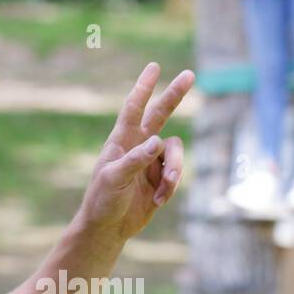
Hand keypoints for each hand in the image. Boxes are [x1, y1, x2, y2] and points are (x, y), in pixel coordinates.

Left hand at [73, 63, 194, 243]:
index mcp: (121, 141)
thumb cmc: (103, 200)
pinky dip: (170, 187)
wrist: (109, 227)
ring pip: (176, 151)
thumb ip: (135, 160)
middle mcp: (138, 145)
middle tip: (189, 74)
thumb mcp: (114, 179)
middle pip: (160, 114)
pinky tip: (156, 201)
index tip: (154, 67)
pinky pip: (177, 174)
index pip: (133, 109)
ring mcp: (152, 160)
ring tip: (162, 190)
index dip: (143, 88)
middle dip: (174, 95)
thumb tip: (158, 141)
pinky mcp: (162, 177)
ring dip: (175, 170)